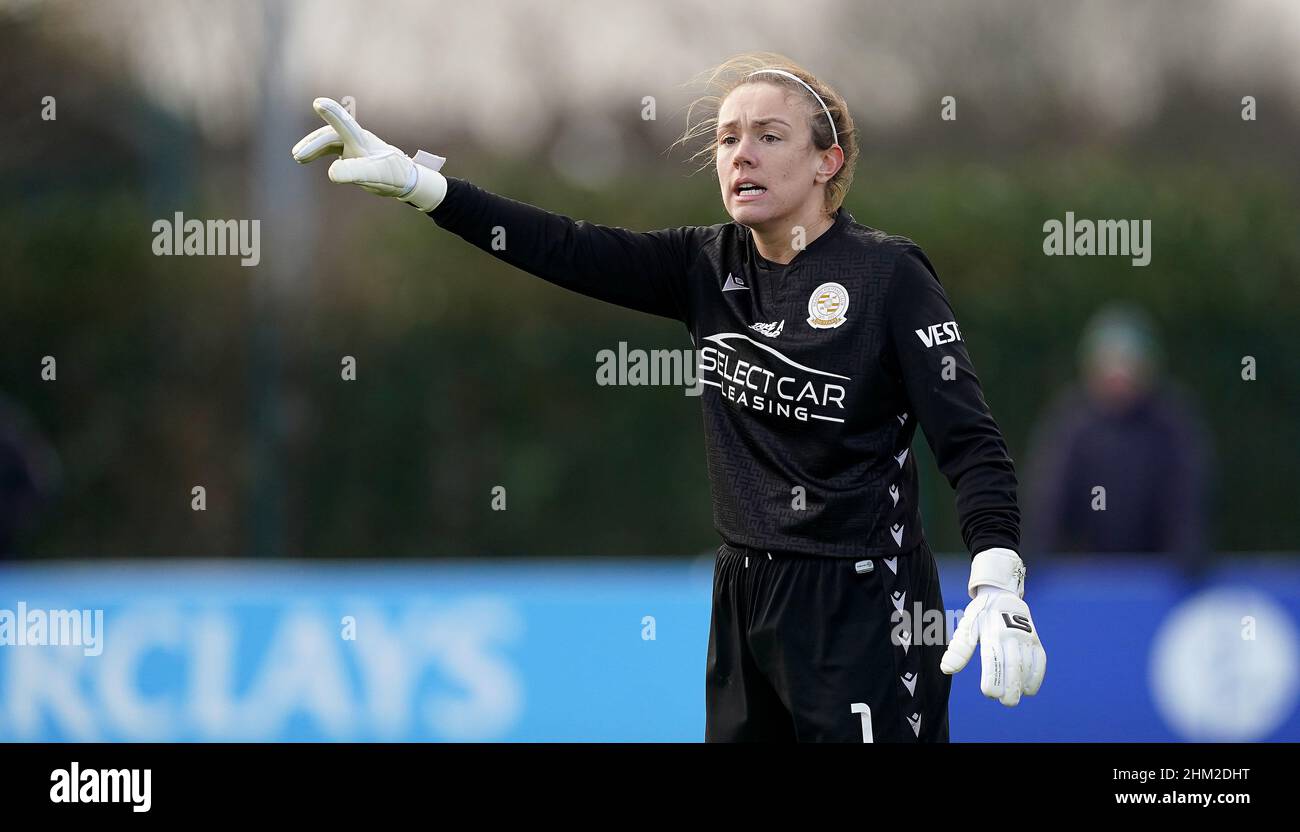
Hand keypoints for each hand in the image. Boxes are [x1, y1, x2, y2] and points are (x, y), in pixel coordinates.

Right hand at [291, 97, 447, 210]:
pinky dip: (319, 152)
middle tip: (297, 157)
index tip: (318, 103)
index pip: (345, 125)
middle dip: (312, 144)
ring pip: (328, 141)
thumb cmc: (391, 175)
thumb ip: (354, 172)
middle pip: (330, 136)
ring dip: (313, 148)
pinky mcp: (352, 151)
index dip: (333, 114)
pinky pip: (331, 147)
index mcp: (363, 141)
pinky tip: (308, 158)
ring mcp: (354, 144)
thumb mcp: (373, 176)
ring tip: (298, 158)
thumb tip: (331, 173)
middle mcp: (357, 138)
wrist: (405, 177)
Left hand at [940, 548, 1046, 706]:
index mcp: (991, 633)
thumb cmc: (981, 615)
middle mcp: (1011, 636)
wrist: (1003, 595)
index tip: (989, 693)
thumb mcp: (967, 626)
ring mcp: (1026, 638)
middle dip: (1010, 687)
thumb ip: (960, 649)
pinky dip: (1037, 677)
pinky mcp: (1035, 641)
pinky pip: (1040, 661)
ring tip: (1013, 698)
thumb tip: (946, 669)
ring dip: (1022, 685)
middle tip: (1005, 702)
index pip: (993, 659)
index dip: (993, 677)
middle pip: (1013, 665)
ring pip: (1028, 666)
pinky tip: (1029, 690)